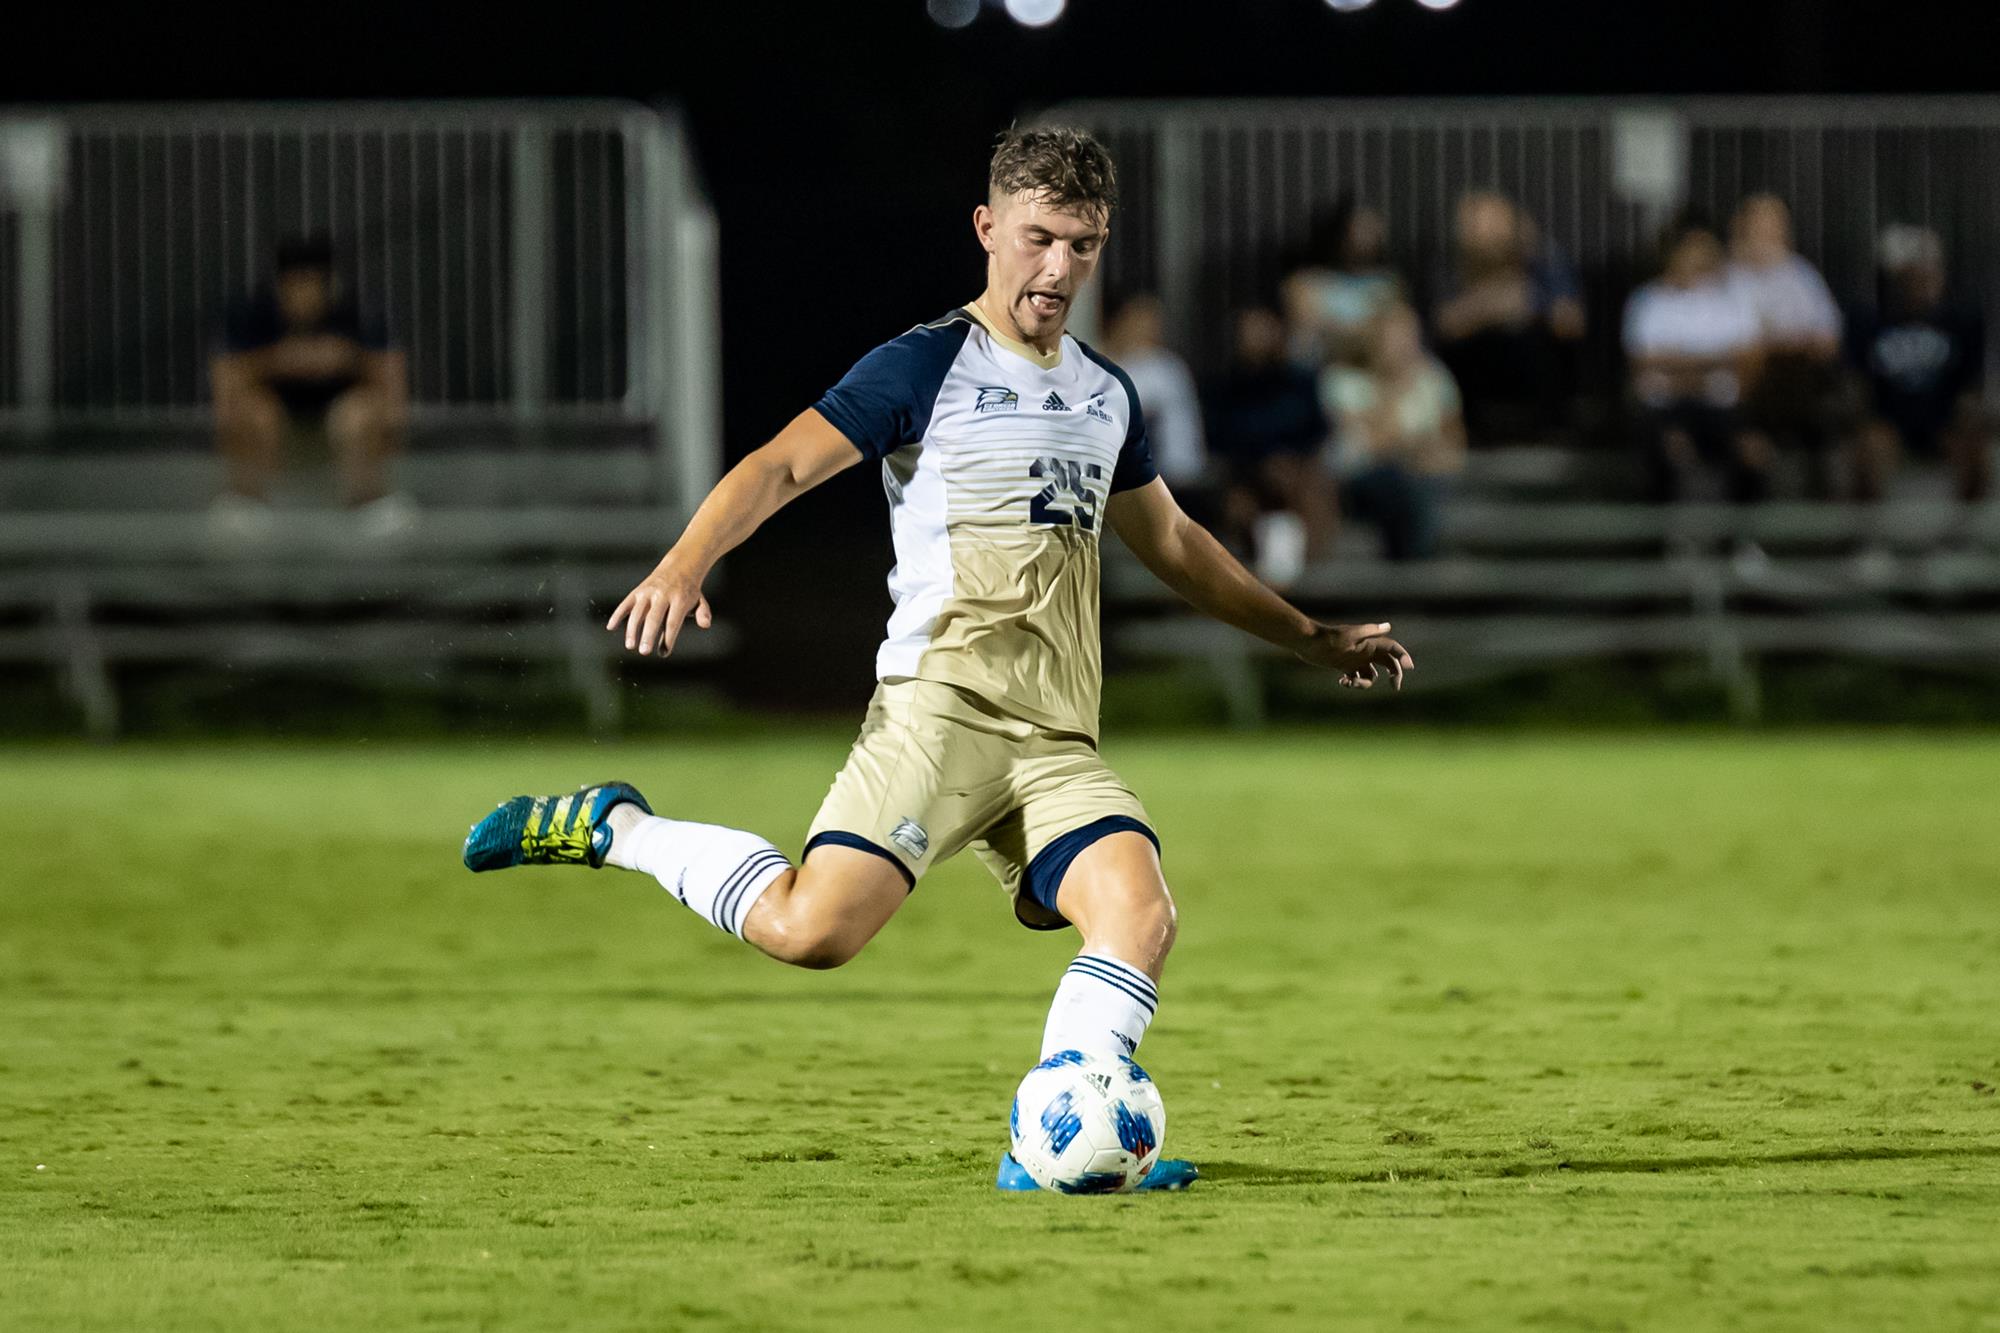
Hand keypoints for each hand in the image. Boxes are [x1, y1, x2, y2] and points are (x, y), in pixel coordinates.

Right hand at [606, 556, 712, 656]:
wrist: (679, 566)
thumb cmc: (690, 591)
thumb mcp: (700, 600)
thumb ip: (703, 613)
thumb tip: (706, 625)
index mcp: (679, 599)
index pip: (673, 622)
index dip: (668, 638)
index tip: (664, 653)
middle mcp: (662, 595)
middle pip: (654, 617)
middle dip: (648, 635)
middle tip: (644, 652)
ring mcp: (648, 592)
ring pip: (638, 611)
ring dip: (632, 629)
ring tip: (630, 646)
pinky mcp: (638, 591)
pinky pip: (626, 603)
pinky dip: (618, 614)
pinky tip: (610, 627)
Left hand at [1295, 621, 1413, 689]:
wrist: (1308, 642)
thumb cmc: (1330, 637)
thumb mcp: (1351, 634)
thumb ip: (1370, 631)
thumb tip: (1388, 626)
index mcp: (1370, 642)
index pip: (1392, 649)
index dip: (1402, 656)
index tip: (1409, 668)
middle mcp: (1366, 651)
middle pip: (1387, 664)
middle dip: (1394, 675)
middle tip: (1395, 688)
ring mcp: (1356, 659)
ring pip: (1371, 675)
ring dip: (1366, 683)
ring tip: (1352, 683)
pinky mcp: (1345, 665)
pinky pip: (1357, 678)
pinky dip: (1354, 682)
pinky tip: (1343, 682)